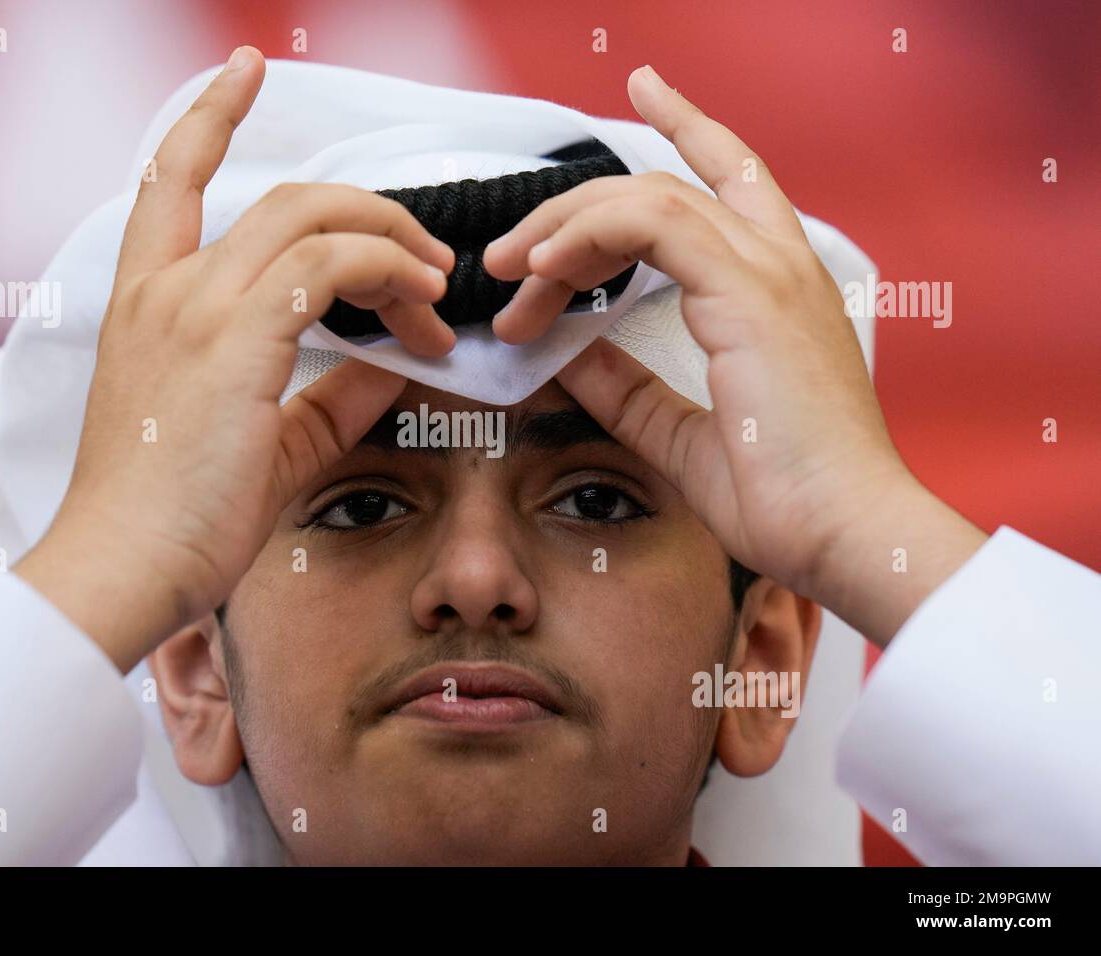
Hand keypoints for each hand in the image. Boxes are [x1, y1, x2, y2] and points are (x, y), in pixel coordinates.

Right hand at [16, 47, 455, 670]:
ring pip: (315, 215)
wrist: (120, 573)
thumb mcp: (262, 445)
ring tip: (439, 294)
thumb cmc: (171, 521)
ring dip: (393, 240)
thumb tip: (400, 365)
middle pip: (288, 197)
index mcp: (148, 303)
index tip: (244, 70)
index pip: (171, 178)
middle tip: (430, 266)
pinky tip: (421, 312)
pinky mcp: (233, 339)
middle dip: (374, 214)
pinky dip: (388, 272)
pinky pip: (330, 265)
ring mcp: (195, 307)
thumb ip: (331, 398)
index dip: (209, 114)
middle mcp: (166, 289)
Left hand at [483, 65, 985, 644]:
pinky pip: (655, 225)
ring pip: (649, 197)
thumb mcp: (678, 432)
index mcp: (775, 290)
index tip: (645, 90)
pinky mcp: (751, 293)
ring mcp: (770, 273)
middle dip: (575, 211)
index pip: (728, 181)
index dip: (688, 127)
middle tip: (509, 258)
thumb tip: (563, 351)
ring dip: (566, 227)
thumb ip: (623, 386)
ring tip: (509, 271)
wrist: (844, 535)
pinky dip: (589, 235)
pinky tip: (542, 270)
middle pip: (664, 188)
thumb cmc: (783, 496)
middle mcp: (779, 265)